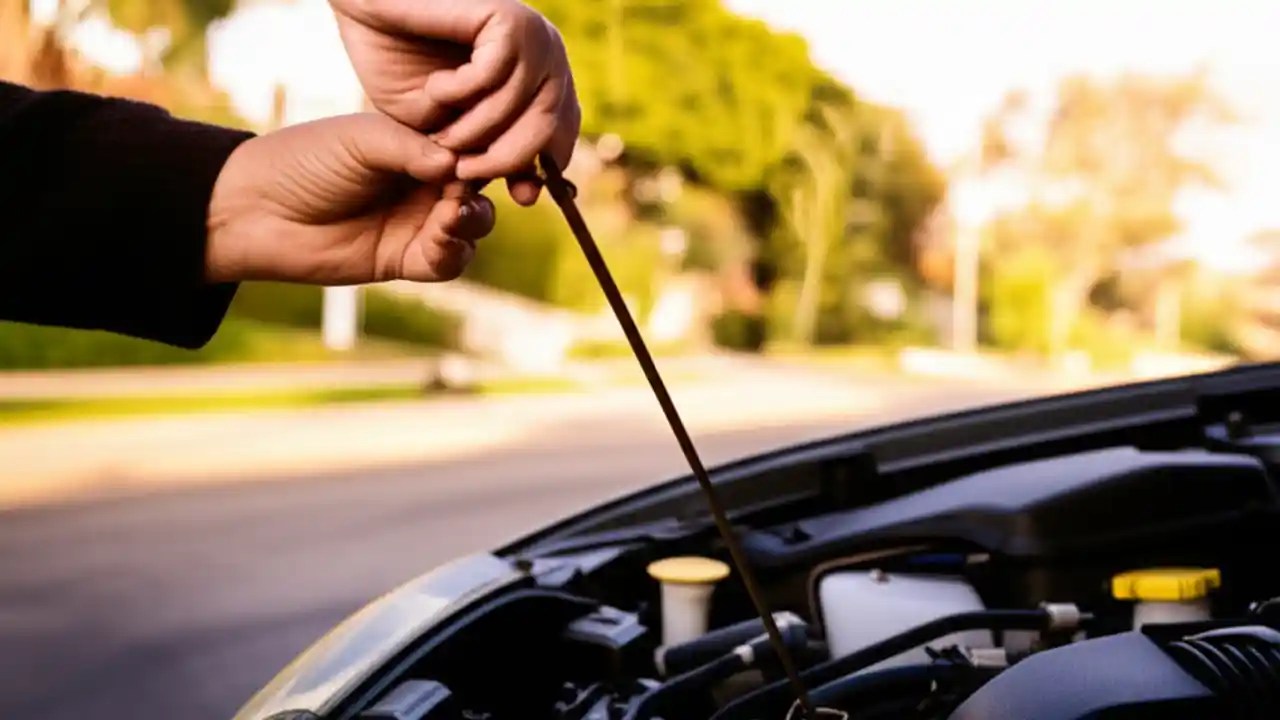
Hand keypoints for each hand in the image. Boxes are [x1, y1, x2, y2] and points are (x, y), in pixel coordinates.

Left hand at [204, 113, 494, 285]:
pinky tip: (441, 236)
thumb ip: (411, 148)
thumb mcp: (361, 140)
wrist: (257, 211)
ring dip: (473, 219)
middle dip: (484, 187)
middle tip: (466, 184)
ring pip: (473, 225)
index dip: (486, 148)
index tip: (486, 147)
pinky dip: (454, 250)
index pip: (471, 145)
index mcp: (418, 144)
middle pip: (480, 187)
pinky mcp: (405, 260)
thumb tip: (457, 166)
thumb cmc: (305, 161)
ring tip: (452, 212)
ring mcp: (417, 222)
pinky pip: (448, 261)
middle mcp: (424, 183)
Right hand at [329, 0, 580, 205]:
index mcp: (542, 76)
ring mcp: (533, 33)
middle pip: (548, 129)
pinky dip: (457, 93)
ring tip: (436, 131)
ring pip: (519, 108)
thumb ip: (489, 155)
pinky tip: (434, 84)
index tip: (516, 196)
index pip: (562, 134)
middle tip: (460, 170)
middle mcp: (548, 52)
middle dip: (502, 160)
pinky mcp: (508, 17)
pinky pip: (492, 77)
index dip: (540, 169)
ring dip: (471, 133)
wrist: (364, 8)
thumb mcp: (447, 127)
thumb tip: (531, 195)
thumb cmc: (401, 65)